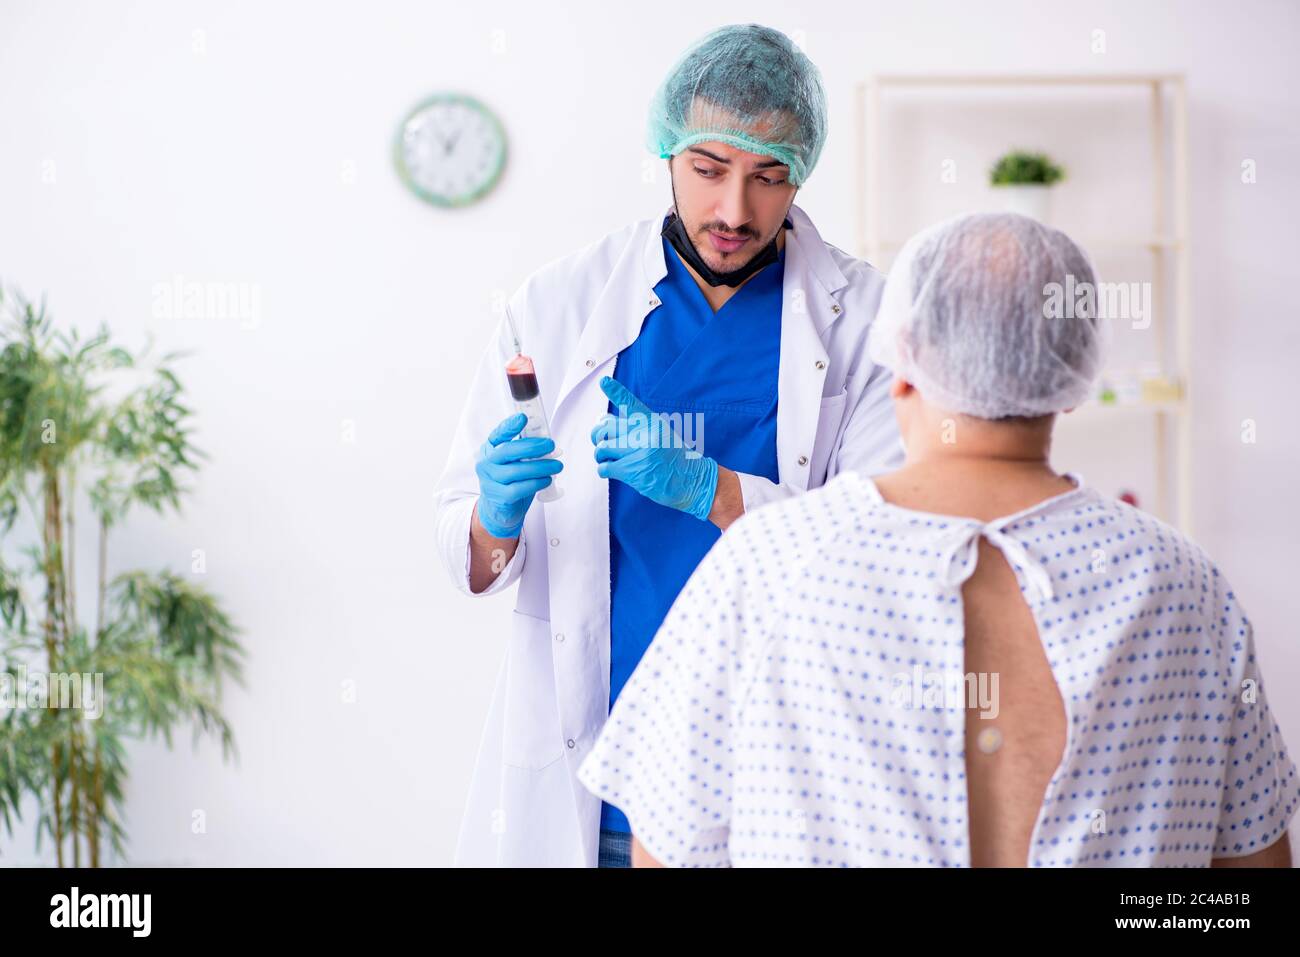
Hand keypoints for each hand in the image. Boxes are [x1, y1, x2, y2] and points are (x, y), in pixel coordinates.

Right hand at [475, 412, 562, 538]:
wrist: (498, 508)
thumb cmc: (510, 480)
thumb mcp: (515, 461)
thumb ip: (526, 451)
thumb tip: (549, 443)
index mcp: (490, 449)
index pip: (498, 434)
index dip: (509, 426)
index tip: (523, 418)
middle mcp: (486, 463)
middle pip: (508, 451)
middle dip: (532, 447)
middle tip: (550, 445)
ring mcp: (490, 480)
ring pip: (516, 471)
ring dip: (540, 467)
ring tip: (556, 466)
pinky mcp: (499, 497)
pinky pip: (520, 488)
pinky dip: (536, 483)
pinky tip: (547, 480)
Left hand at [590, 376, 717, 520]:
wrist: (692, 479)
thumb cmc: (672, 456)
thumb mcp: (659, 433)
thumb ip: (634, 426)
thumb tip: (601, 419)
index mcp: (652, 422)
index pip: (630, 403)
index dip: (615, 391)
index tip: (604, 381)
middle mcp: (645, 434)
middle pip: (605, 428)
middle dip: (597, 436)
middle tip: (601, 442)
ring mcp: (639, 452)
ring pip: (602, 448)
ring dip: (600, 455)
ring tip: (608, 459)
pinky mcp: (633, 471)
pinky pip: (605, 467)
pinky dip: (604, 469)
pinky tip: (611, 470)